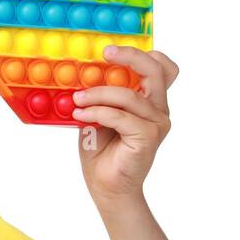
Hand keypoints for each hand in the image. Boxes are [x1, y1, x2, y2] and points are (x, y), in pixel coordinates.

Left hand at [72, 47, 178, 208]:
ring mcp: (156, 124)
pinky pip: (119, 116)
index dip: (142, 53)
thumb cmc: (102, 154)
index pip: (162, 68)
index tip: (110, 51)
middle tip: (104, 54)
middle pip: (156, 70)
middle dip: (130, 57)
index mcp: (150, 101)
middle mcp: (158, 110)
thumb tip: (85, 73)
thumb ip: (101, 96)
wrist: (106, 188)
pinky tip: (80, 115)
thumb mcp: (98, 116)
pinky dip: (97, 112)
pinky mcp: (148, 137)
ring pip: (130, 95)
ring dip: (98, 94)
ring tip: (77, 99)